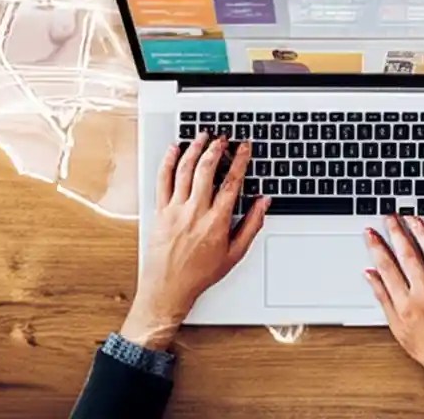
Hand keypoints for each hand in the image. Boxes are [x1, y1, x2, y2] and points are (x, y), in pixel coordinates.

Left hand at [120, 134, 269, 349]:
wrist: (168, 288)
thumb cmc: (199, 274)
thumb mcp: (234, 254)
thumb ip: (251, 225)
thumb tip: (263, 203)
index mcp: (216, 221)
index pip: (232, 182)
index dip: (240, 160)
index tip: (244, 147)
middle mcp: (195, 212)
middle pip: (207, 169)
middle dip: (217, 148)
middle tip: (223, 138)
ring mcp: (175, 209)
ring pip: (184, 169)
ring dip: (195, 148)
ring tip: (203, 136)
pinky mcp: (160, 211)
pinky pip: (163, 180)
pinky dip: (168, 161)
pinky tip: (174, 149)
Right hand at [365, 216, 423, 405]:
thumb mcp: (396, 326)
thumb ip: (383, 298)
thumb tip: (370, 275)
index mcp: (406, 304)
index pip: (387, 267)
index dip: (376, 247)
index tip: (371, 233)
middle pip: (409, 256)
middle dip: (397, 233)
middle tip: (391, 217)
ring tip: (416, 220)